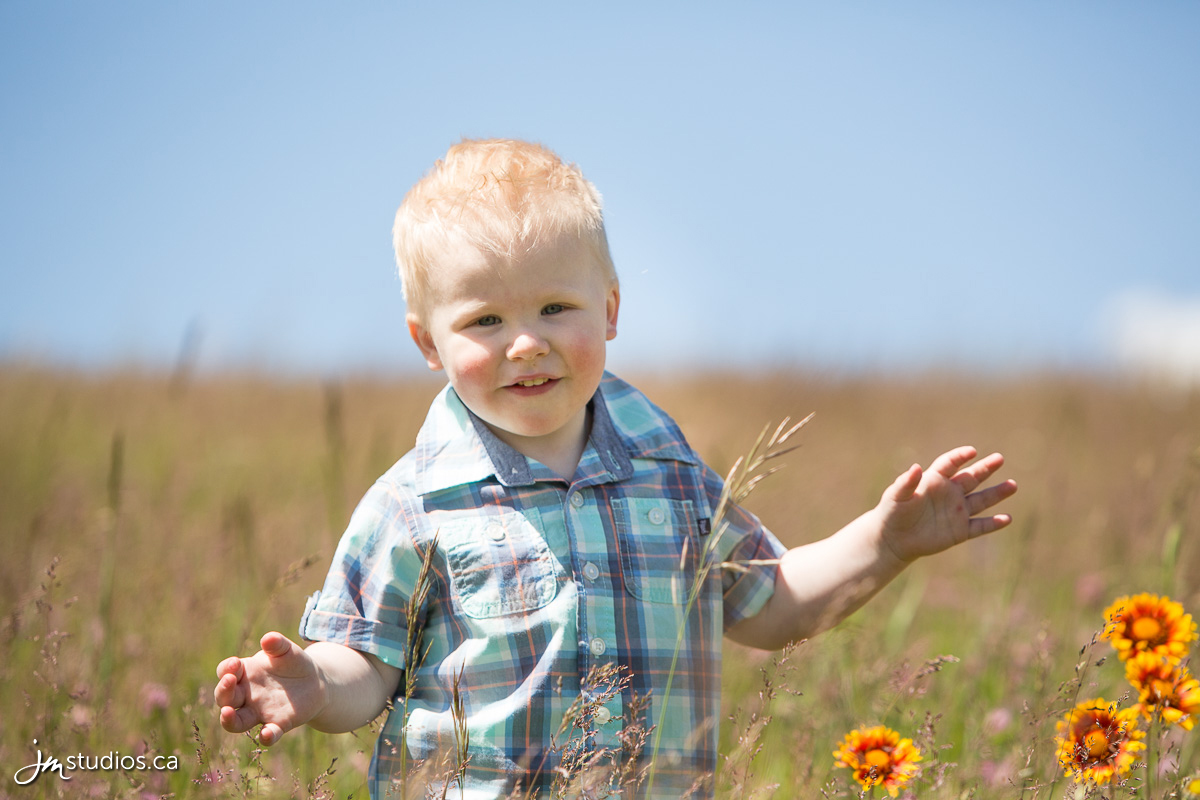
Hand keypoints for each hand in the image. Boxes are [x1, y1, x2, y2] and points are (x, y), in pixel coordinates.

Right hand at [214, 632, 326, 745]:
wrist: (315, 682)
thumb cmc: (294, 663)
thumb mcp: (288, 650)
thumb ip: (278, 644)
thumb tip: (268, 638)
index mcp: (245, 673)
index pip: (225, 671)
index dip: (226, 669)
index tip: (235, 664)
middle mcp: (246, 695)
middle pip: (224, 697)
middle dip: (223, 690)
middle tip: (229, 681)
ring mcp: (259, 712)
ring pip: (236, 722)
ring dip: (228, 719)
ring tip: (227, 713)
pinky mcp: (278, 724)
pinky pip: (269, 734)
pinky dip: (267, 736)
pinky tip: (267, 734)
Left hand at [877, 446, 1016, 562]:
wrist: (894, 539)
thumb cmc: (892, 512)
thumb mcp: (896, 495)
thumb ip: (906, 482)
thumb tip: (916, 467)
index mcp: (934, 480)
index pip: (950, 464)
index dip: (960, 456)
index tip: (972, 451)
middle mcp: (949, 493)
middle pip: (971, 478)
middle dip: (986, 468)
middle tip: (1000, 458)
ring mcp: (957, 512)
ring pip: (981, 500)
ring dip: (997, 493)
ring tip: (1012, 485)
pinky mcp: (960, 531)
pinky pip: (980, 526)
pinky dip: (993, 523)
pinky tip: (1007, 519)